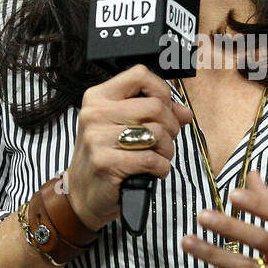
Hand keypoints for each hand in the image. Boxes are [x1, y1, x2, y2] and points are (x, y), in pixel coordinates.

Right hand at [64, 64, 193, 230]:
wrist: (82, 193)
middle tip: (165, 140)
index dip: (162, 90)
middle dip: (171, 126)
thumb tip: (185, 112)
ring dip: (167, 149)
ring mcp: (98, 138)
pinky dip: (161, 167)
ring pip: (156, 133)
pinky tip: (154, 170)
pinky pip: (151, 159)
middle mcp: (95, 114)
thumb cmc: (106, 156)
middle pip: (155, 106)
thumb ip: (155, 114)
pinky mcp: (106, 162)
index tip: (165, 108)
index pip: (139, 75)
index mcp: (99, 97)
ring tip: (159, 156)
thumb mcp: (124, 127)